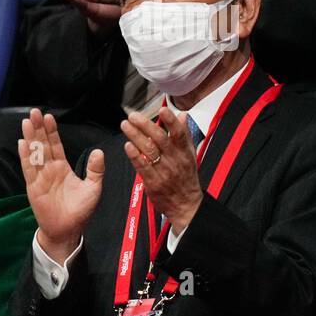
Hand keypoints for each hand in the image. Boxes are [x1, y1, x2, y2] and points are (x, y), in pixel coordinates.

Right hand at [19, 108, 103, 262]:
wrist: (68, 230)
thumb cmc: (80, 211)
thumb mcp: (93, 188)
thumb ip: (95, 170)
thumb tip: (98, 151)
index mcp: (62, 167)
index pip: (55, 145)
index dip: (52, 131)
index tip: (49, 116)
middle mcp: (49, 169)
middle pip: (42, 144)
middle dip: (38, 128)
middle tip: (34, 111)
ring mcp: (40, 177)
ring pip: (34, 153)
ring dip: (30, 137)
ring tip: (26, 122)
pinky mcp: (33, 187)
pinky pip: (29, 169)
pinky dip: (25, 156)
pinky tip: (22, 143)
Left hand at [121, 106, 202, 233]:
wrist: (186, 205)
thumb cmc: (186, 178)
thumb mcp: (190, 155)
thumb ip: (184, 134)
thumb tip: (182, 114)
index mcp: (184, 152)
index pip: (179, 133)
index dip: (171, 121)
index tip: (163, 110)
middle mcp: (175, 160)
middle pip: (160, 139)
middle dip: (145, 125)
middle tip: (133, 116)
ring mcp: (164, 171)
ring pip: (149, 150)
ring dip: (136, 136)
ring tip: (125, 125)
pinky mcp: (154, 182)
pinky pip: (143, 167)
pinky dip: (135, 155)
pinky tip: (127, 145)